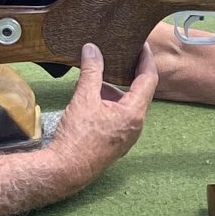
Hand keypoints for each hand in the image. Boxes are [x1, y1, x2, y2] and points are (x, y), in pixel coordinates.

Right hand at [50, 43, 158, 190]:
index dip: (146, 59)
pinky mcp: (117, 143)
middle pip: (140, 92)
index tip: (142, 45)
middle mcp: (136, 126)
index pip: (149, 79)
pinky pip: (120, 117)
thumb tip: (92, 49)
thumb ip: (91, 71)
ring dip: (116, 90)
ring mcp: (127, 137)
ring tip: (99, 77)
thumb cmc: (77, 137)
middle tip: (121, 56)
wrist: (65, 170)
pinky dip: (111, 104)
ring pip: (128, 105)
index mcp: (134, 113)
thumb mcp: (84, 98)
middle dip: (130, 73)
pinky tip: (93, 99)